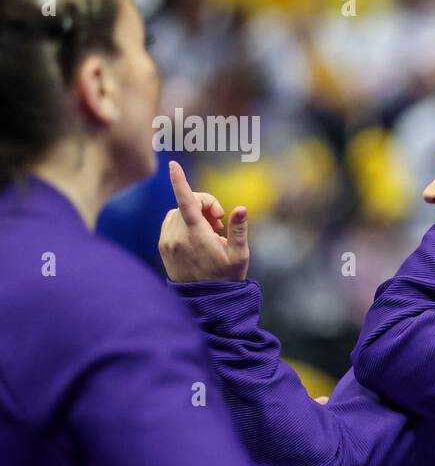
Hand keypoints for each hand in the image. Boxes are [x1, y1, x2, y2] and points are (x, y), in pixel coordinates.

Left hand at [158, 160, 250, 282]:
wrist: (205, 301)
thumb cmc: (226, 278)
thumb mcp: (239, 256)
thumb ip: (239, 230)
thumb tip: (240, 207)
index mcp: (196, 235)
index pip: (186, 201)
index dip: (180, 181)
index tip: (173, 164)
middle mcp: (177, 236)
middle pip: (187, 204)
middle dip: (205, 205)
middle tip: (220, 221)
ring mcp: (167, 242)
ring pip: (177, 211)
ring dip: (194, 213)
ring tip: (211, 230)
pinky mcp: (163, 247)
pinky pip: (170, 222)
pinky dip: (183, 221)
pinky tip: (197, 236)